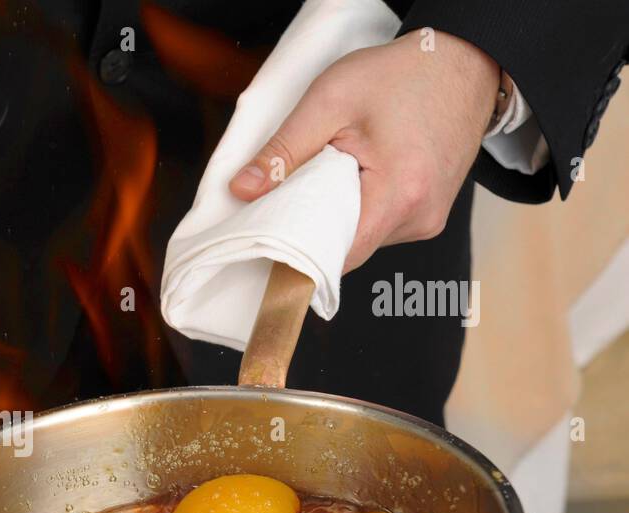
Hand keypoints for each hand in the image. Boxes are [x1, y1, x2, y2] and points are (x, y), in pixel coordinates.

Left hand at [229, 31, 498, 272]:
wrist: (466, 61)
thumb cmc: (405, 74)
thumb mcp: (331, 100)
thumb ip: (285, 149)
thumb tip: (242, 190)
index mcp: (399, 196)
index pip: (335, 255)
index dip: (296, 254)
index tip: (266, 243)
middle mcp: (420, 219)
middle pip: (347, 250)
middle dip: (311, 231)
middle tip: (284, 203)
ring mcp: (428, 220)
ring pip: (362, 239)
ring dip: (336, 219)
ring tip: (326, 182)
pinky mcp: (430, 214)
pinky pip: (381, 227)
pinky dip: (358, 210)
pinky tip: (352, 181)